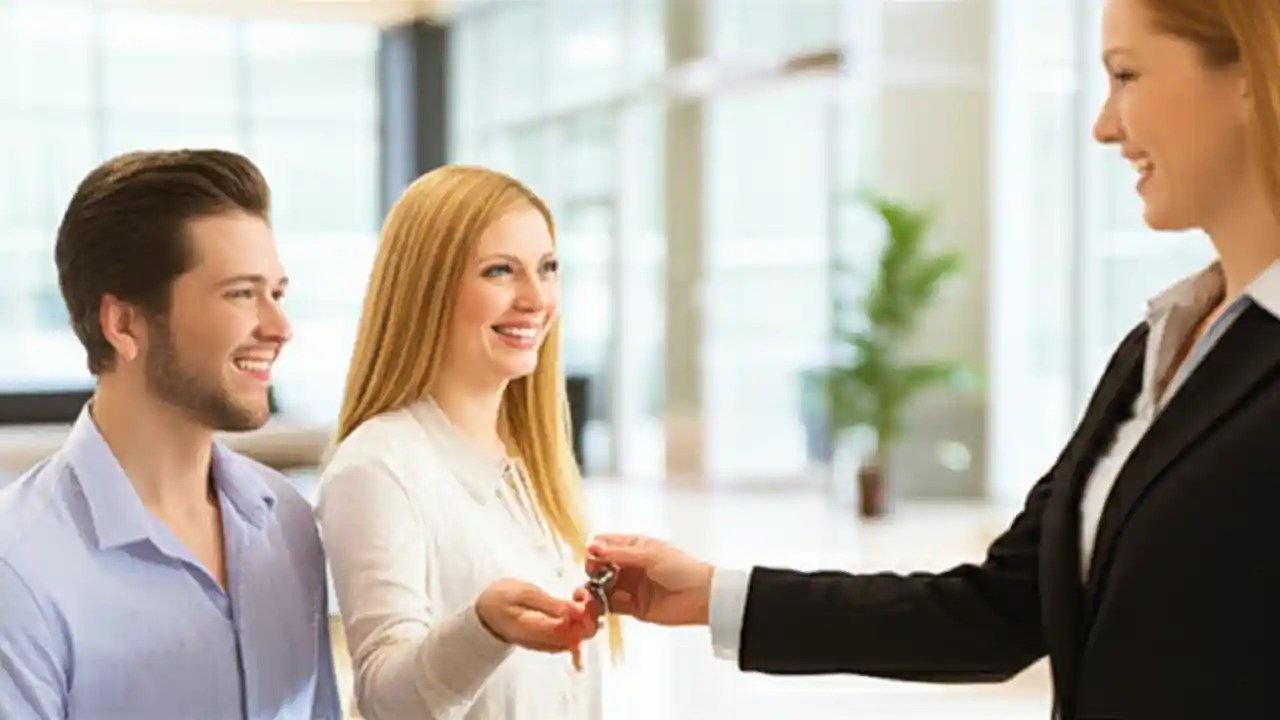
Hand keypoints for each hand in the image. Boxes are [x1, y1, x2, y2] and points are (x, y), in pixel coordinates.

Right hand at [475, 579, 598, 653]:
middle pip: (584, 635)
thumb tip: (579, 610)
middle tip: (580, 593)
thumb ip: (552, 604)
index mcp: (540, 631)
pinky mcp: (552, 641)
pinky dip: (580, 620)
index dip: (587, 612)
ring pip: (581, 635)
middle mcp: (548, 642)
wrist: (486, 614)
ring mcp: (551, 644)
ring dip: (586, 615)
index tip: (580, 593)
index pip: (576, 630)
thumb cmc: (501, 600)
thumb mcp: (524, 594)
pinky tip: (573, 605)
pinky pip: (574, 634)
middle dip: (590, 612)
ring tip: (576, 595)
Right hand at [584, 534, 713, 626]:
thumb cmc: (682, 569)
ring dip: (594, 589)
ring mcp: (630, 586)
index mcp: (635, 547)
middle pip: (601, 566)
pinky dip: (603, 605)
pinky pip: (612, 605)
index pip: (607, 544)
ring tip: (591, 593)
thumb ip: (619, 554)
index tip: (591, 555)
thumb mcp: (649, 555)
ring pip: (603, 586)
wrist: (701, 597)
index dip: (596, 549)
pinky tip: (602, 603)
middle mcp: (630, 566)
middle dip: (593, 570)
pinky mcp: (633, 607)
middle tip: (594, 574)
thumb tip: (593, 546)